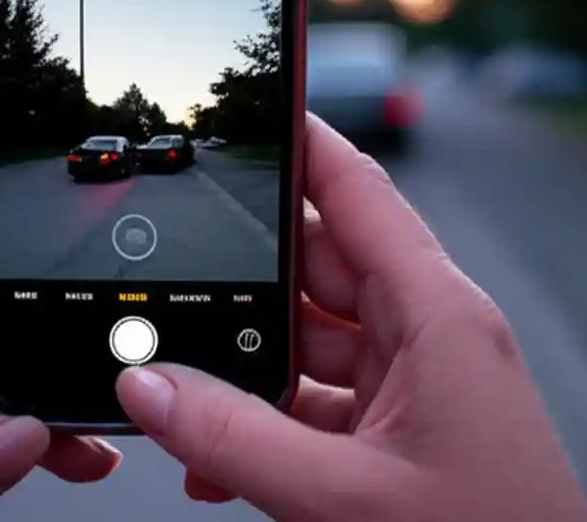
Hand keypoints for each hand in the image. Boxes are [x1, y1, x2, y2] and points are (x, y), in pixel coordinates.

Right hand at [116, 114, 586, 520]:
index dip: (301, 142)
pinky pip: (317, 402)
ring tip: (185, 390)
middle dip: (243, 277)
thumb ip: (236, 438)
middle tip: (173, 283)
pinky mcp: (399, 434)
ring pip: (309, 341)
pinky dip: (266, 420)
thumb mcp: (344, 496)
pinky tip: (221, 456)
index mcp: (437, 316)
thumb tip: (148, 386)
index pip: (358, 194)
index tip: (246, 104)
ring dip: (246, 366)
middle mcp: (429, 337)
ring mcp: (415, 387)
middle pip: (317, 268)